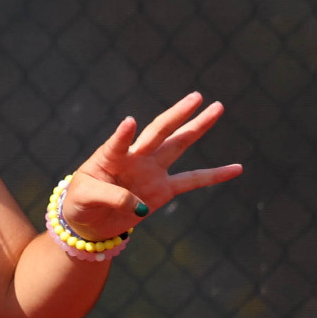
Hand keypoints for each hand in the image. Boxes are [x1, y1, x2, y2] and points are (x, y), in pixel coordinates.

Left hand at [62, 92, 243, 240]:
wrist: (88, 221)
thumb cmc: (79, 202)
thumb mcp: (86, 197)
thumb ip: (112, 197)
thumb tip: (141, 207)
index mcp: (110, 155)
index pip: (118, 142)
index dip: (123, 134)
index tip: (130, 123)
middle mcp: (135, 158)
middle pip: (159, 132)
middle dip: (177, 114)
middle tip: (197, 96)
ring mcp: (151, 171)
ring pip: (179, 145)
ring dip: (197, 127)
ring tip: (217, 107)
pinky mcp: (163, 190)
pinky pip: (193, 181)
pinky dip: (215, 175)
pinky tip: (237, 168)